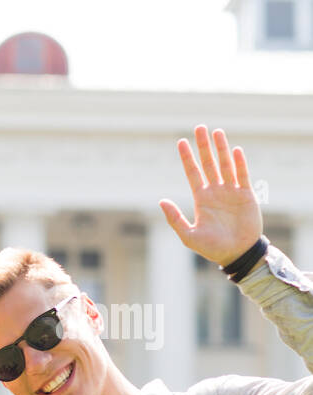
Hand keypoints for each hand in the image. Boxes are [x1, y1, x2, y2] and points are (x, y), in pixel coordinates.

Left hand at [159, 125, 262, 265]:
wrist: (236, 253)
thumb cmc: (211, 248)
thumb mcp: (188, 235)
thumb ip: (174, 218)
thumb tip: (161, 200)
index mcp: (201, 198)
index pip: (193, 172)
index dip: (187, 157)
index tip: (181, 141)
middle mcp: (216, 191)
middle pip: (208, 163)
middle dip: (204, 146)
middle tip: (199, 127)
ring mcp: (232, 191)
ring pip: (225, 165)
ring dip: (221, 148)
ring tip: (216, 132)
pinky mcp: (247, 195)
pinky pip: (242, 175)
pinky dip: (239, 163)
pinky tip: (235, 150)